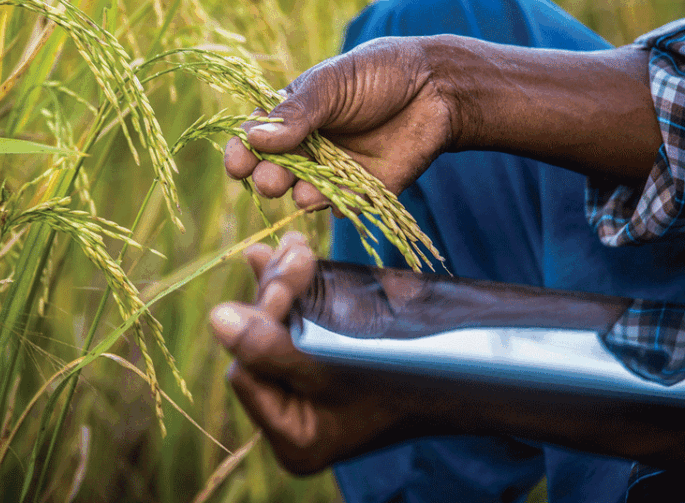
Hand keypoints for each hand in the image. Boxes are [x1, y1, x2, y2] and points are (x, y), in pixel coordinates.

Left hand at [209, 232, 410, 473]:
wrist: (468, 374)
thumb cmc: (412, 377)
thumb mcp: (341, 365)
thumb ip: (274, 347)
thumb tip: (215, 318)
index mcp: (295, 440)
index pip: (250, 375)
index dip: (261, 325)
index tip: (289, 281)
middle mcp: (293, 417)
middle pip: (260, 346)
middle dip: (275, 294)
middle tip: (297, 251)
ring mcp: (307, 387)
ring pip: (277, 326)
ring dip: (284, 280)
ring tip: (295, 245)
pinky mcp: (323, 358)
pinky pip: (298, 318)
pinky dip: (297, 285)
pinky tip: (291, 251)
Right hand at [225, 36, 660, 208]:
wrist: (449, 84)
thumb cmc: (390, 70)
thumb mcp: (336, 80)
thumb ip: (296, 110)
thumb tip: (247, 137)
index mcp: (304, 109)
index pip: (259, 130)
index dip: (241, 144)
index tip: (231, 157)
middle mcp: (318, 142)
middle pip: (273, 164)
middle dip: (261, 172)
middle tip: (260, 175)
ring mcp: (341, 168)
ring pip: (301, 188)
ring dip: (289, 190)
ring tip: (289, 185)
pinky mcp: (370, 190)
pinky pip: (339, 205)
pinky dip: (324, 206)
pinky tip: (313, 201)